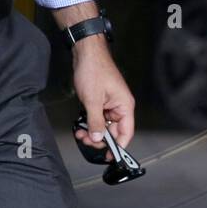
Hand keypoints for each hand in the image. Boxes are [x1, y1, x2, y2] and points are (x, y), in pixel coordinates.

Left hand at [71, 38, 135, 158]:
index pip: (126, 133)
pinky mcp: (100, 98)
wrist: (85, 51)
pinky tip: (80, 124)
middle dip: (100, 138)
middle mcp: (120, 105)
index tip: (108, 156)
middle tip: (85, 140)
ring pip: (104, 123)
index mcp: (125, 106)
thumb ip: (96, 121)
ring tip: (80, 133)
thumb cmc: (93, 70)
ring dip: (93, 130)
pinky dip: (90, 120)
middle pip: (114, 130)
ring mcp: (110, 102)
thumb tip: (98, 138)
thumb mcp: (92, 100)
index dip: (118, 146)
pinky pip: (97, 115)